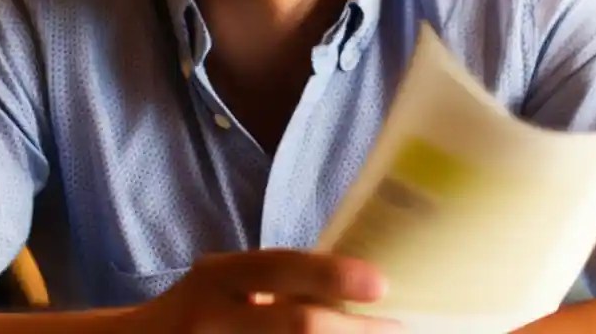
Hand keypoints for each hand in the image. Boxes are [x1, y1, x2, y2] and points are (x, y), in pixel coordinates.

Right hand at [116, 249, 403, 332]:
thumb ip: (277, 285)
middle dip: (354, 332)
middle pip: (297, 327)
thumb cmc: (199, 314)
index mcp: (216, 278)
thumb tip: (358, 288)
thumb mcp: (225, 285)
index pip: (277, 268)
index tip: (381, 284)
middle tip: (397, 329)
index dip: (331, 275)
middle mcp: (210, 319)